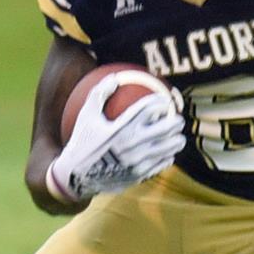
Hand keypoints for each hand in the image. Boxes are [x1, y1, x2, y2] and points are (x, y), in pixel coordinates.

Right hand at [47, 80, 183, 201]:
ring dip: (177, 140)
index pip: (148, 109)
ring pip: (169, 147)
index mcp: (120, 128)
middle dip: (176, 120)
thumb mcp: (86, 116)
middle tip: (177, 118)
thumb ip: (100, 94)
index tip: (164, 100)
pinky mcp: (139, 175)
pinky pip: (162, 164)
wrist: (76, 177)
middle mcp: (132, 144)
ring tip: (176, 136)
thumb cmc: (82, 142)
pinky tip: (167, 152)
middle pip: (166, 128)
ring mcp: (138, 161)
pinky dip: (168, 156)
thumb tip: (115, 77)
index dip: (160, 102)